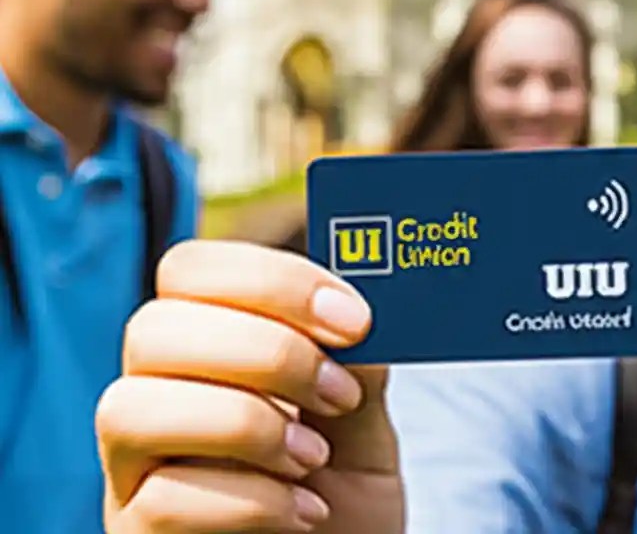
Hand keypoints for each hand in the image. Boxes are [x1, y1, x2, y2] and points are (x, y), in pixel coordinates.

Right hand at [96, 240, 404, 532]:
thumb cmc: (344, 491)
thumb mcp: (364, 419)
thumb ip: (357, 362)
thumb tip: (362, 311)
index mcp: (205, 344)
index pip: (191, 270)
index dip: (273, 279)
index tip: (355, 321)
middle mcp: (152, 395)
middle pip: (151, 330)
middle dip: (265, 351)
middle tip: (338, 395)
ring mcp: (132, 468)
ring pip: (130, 409)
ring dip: (244, 424)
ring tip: (314, 461)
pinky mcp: (135, 532)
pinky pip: (161, 501)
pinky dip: (252, 501)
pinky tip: (304, 512)